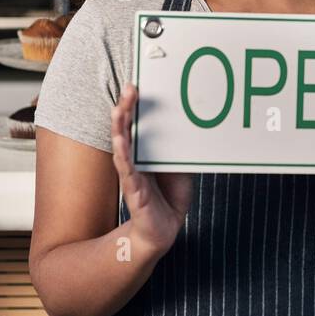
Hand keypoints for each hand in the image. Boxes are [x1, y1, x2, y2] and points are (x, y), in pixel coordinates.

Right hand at [110, 82, 193, 252]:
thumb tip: (196, 126)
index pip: (136, 124)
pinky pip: (127, 171)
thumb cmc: (168, 197)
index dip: (135, 105)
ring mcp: (131, 175)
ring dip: (120, 127)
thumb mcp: (180, 167)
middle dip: (126, 108)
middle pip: (126, 129)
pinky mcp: (133, 191)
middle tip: (129, 88)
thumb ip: (182, 148)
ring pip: (122, 147)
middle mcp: (134, 161)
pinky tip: (119, 141)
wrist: (162, 231)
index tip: (136, 84)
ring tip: (118, 109)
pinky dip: (122, 155)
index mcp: (144, 153)